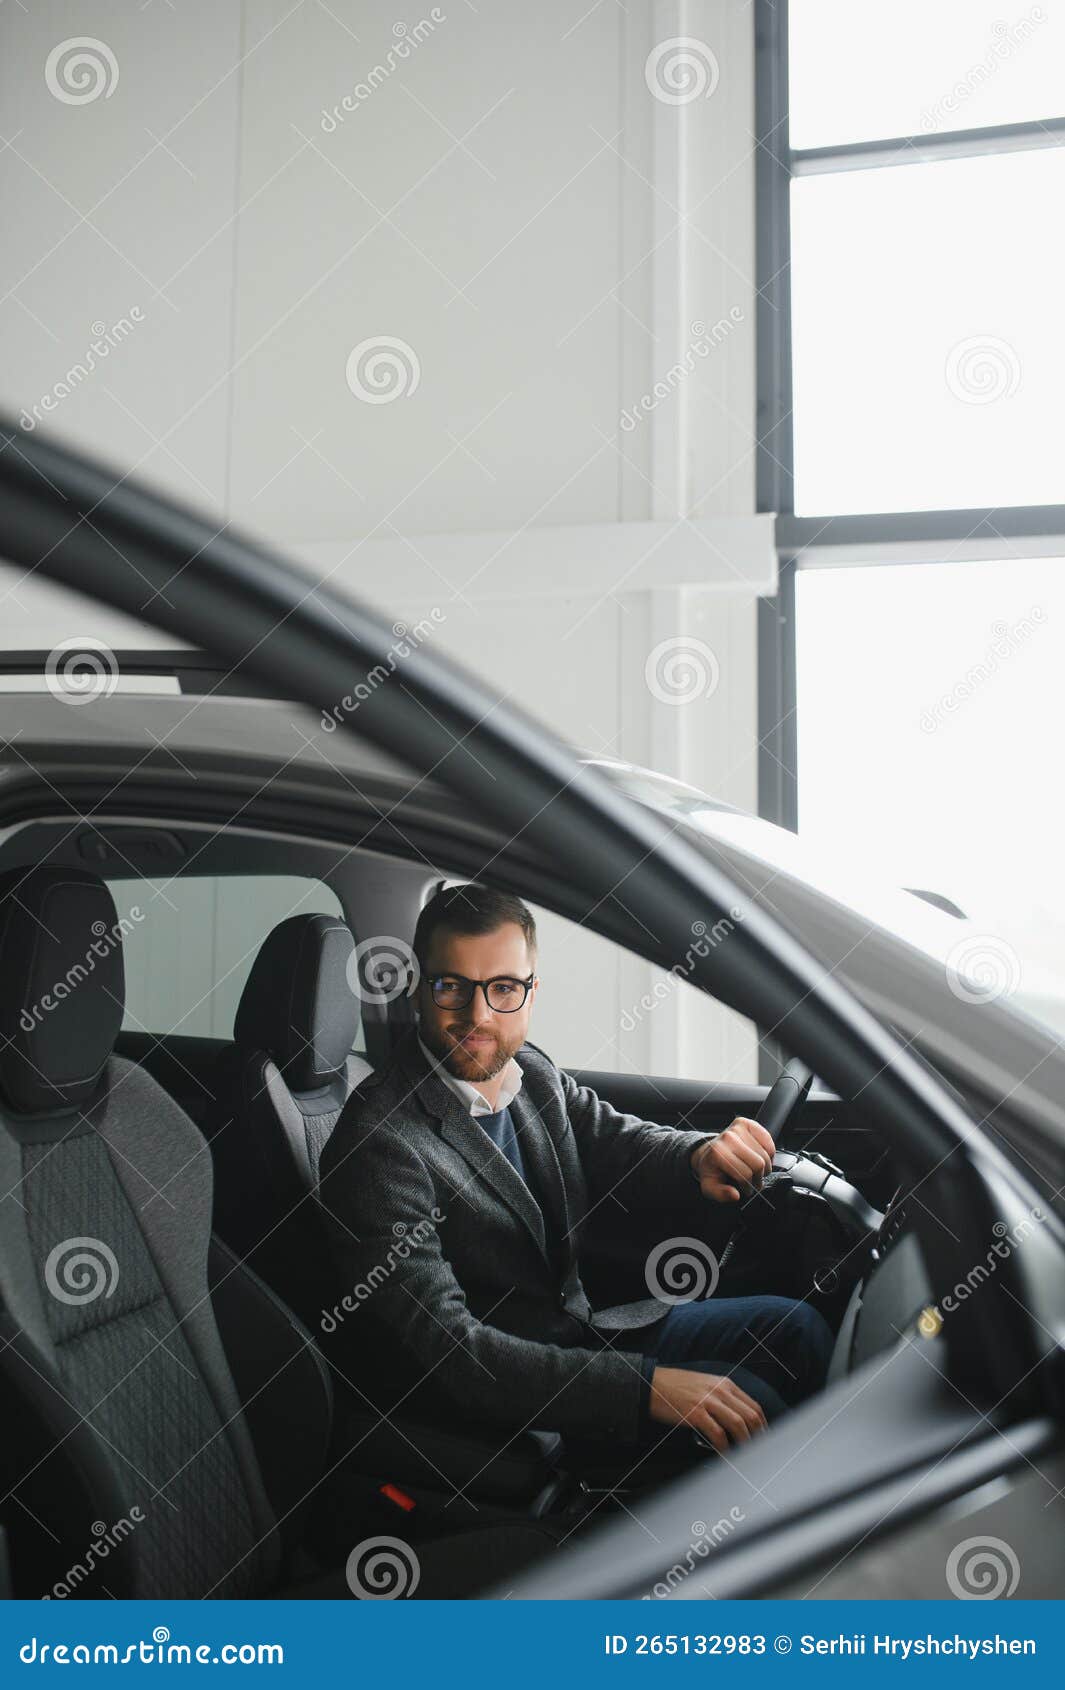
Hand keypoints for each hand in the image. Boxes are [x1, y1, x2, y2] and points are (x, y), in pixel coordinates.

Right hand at [649, 1366, 767, 1451]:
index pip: (754, 1406)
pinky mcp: (696, 1413)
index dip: (763, 1426)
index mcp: (725, 1384)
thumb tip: (739, 1420)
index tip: (764, 1440)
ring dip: (745, 1443)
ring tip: (746, 1456)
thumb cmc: (677, 1387)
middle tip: (760, 1452)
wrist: (651, 1385)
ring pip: (738, 1424)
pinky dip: (725, 1447)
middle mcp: (720, 1390)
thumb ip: (723, 1397)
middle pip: (750, 1416)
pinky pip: (718, 1434)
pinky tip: (725, 1455)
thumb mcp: (706, 1385)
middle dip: (759, 1436)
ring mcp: (708, 1401)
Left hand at [691, 1117, 774, 1202]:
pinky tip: (760, 1159)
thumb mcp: (710, 1187)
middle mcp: (728, 1137)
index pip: (744, 1173)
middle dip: (758, 1178)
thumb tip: (735, 1195)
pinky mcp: (749, 1124)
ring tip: (756, 1171)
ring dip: (765, 1167)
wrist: (710, 1152)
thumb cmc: (712, 1170)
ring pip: (766, 1154)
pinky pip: (769, 1142)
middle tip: (754, 1182)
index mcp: (718, 1152)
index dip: (747, 1186)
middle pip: (758, 1163)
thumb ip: (721, 1195)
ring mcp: (739, 1128)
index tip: (746, 1190)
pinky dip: (770, 1154)